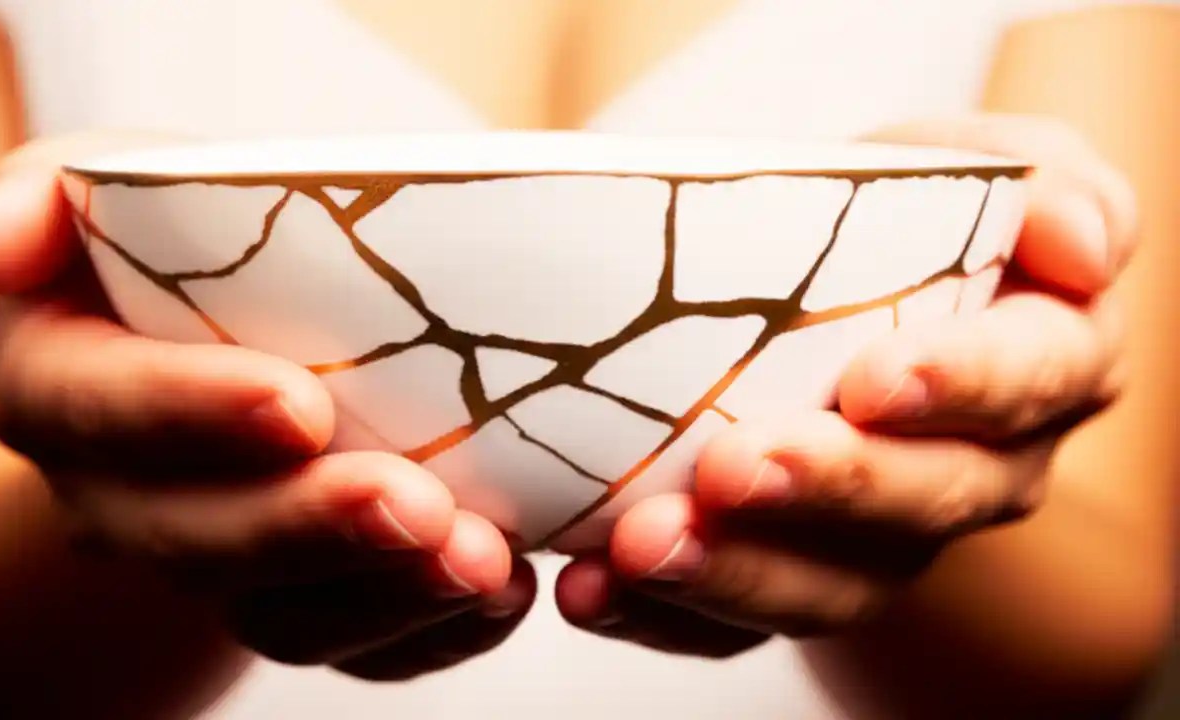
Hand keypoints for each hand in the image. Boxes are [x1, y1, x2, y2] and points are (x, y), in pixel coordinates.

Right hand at [0, 134, 534, 679]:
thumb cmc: (171, 242)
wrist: (227, 332)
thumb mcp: (98, 189)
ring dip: (387, 596)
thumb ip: (44, 198)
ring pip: (284, 616)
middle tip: (417, 505)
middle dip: (311, 530)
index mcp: (57, 390)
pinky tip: (500, 593)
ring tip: (483, 561)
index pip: (101, 414)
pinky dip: (431, 634)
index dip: (193, 416)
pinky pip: (355, 648)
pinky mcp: (296, 602)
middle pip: (198, 542)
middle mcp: (118, 501)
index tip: (301, 405)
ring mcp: (211, 565)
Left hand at [555, 114, 1137, 654]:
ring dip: (733, 573)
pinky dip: (658, 613)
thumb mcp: (970, 165)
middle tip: (734, 466)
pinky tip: (592, 588)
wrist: (814, 294)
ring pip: (826, 586)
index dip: (961, 386)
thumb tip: (1079, 242)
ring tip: (643, 543)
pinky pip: (732, 623)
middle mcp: (978, 473)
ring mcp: (881, 543)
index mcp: (1042, 365)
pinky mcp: (792, 579)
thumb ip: (1041, 179)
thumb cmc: (895, 220)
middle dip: (828, 491)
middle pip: (923, 502)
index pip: (1030, 380)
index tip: (876, 379)